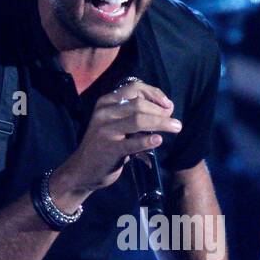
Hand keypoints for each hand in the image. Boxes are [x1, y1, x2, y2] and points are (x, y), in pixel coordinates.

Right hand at [52, 78, 179, 206]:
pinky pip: (132, 143)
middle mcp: (104, 113)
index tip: (168, 104)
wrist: (83, 170)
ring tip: (176, 127)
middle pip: (139, 104)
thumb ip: (135, 114)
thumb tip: (168, 107)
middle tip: (175, 122)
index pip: (134, 89)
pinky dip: (147, 141)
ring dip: (161, 123)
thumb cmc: (105, 145)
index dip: (155, 94)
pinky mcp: (109, 149)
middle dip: (161, 111)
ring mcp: (105, 130)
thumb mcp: (115, 123)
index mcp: (106, 102)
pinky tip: (158, 141)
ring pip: (138, 120)